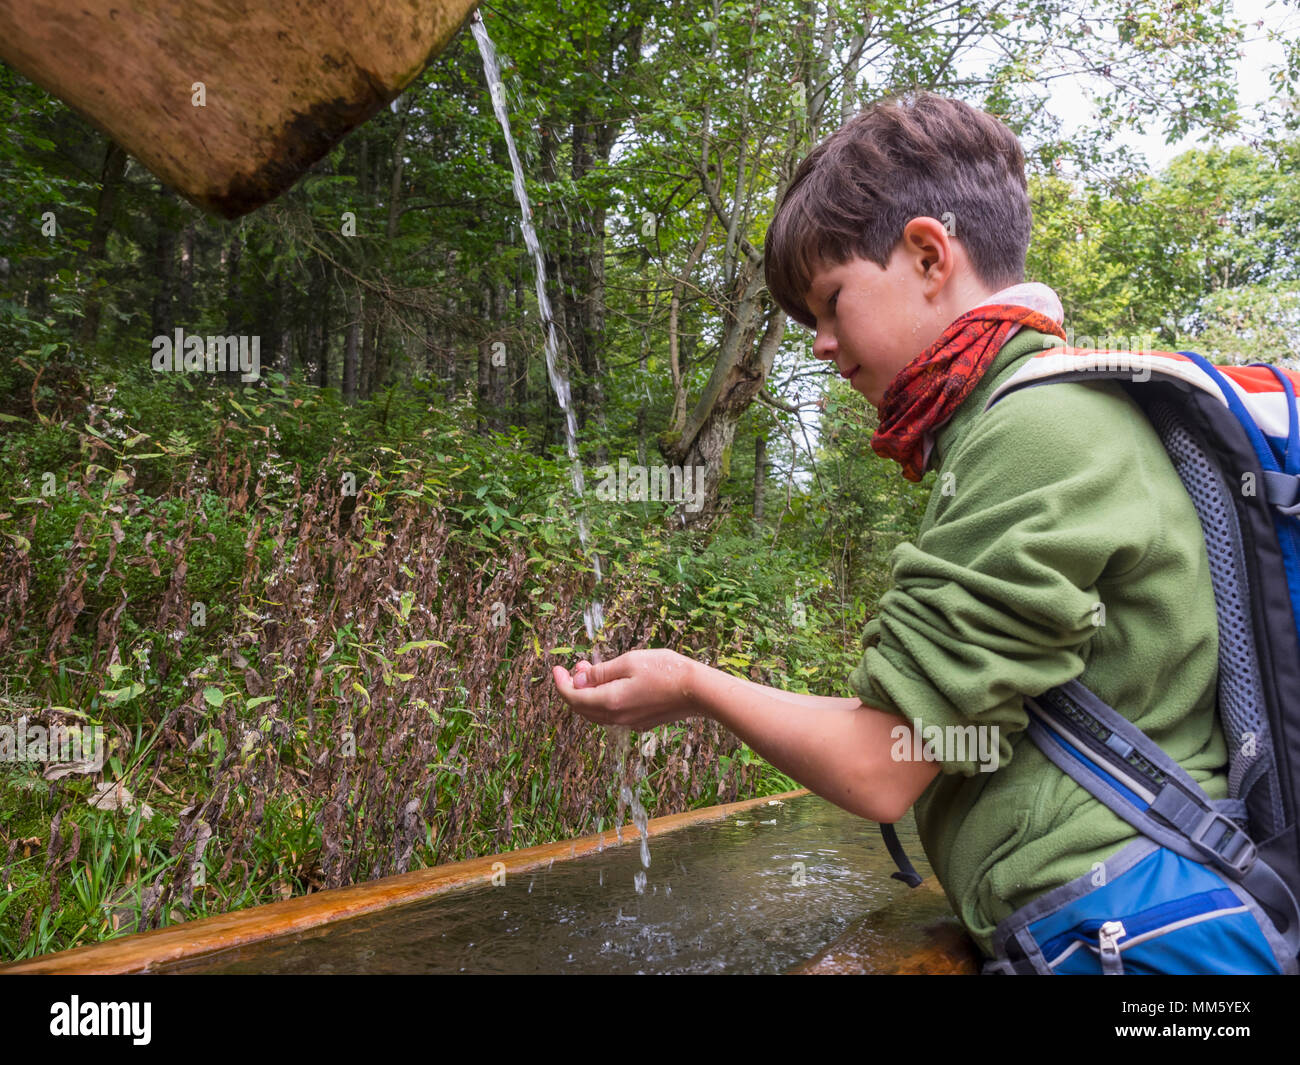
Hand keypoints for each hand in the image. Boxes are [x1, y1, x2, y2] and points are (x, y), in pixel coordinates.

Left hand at [551, 648, 700, 729]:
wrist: (698, 690)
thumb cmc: (666, 671)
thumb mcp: (629, 662)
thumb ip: (600, 672)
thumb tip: (578, 680)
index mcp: (610, 702)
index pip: (573, 698)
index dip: (561, 683)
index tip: (557, 668)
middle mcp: (617, 717)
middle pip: (582, 708)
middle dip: (573, 687)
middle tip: (575, 667)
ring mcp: (630, 722)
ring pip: (596, 713)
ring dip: (588, 695)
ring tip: (591, 672)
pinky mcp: (641, 722)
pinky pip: (612, 714)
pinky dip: (603, 701)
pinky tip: (611, 685)